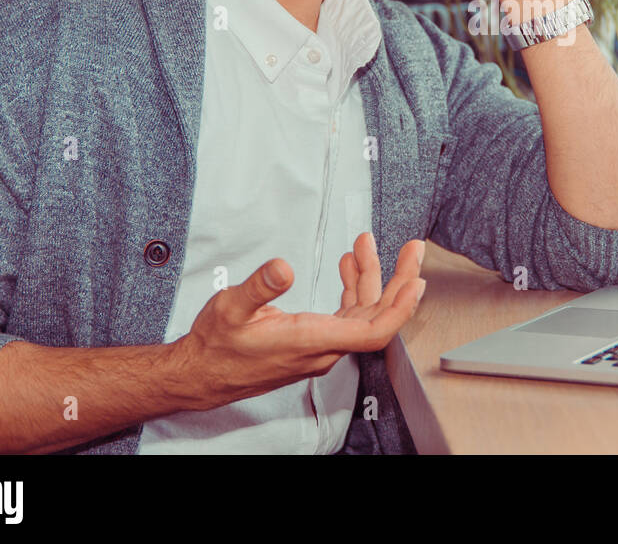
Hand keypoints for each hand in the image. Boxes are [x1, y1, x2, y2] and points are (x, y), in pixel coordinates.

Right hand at [173, 233, 425, 410]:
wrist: (201, 373)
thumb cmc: (216, 346)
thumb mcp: (230, 308)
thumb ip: (259, 288)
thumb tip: (283, 268)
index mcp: (311, 340)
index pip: (373, 332)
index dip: (400, 308)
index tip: (416, 282)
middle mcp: (323, 348)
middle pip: (376, 317)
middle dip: (397, 280)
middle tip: (411, 249)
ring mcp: (320, 347)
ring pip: (361, 313)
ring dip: (370, 278)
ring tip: (367, 244)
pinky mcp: (313, 342)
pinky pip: (346, 316)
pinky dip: (352, 289)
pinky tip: (348, 267)